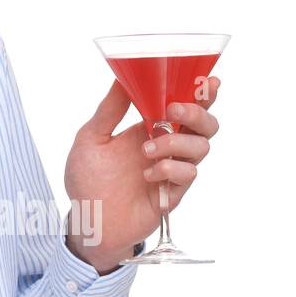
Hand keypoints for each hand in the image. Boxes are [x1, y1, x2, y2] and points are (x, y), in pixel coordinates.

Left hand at [62, 76, 221, 271]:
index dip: (201, 93)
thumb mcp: (91, 137)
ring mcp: (171, 169)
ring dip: (176, 143)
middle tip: (173, 111)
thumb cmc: (87, 178)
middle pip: (204, 125)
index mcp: (148, 127)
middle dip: (197, 113)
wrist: (86, 219)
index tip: (209, 81)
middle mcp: (166, 146)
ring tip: (146, 151)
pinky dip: (169, 169)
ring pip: (201, 147)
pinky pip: (188, 175)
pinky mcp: (173, 193)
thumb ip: (109, 109)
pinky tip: (147, 175)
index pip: (183, 105)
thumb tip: (121, 78)